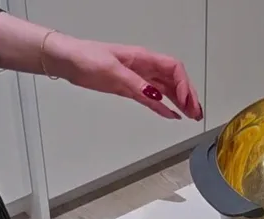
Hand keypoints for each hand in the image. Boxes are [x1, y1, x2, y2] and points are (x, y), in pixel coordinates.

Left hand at [44, 34, 202, 120]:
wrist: (68, 61)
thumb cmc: (86, 57)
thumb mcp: (112, 71)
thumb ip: (135, 85)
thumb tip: (157, 96)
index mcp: (143, 58)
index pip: (173, 69)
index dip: (184, 86)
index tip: (188, 102)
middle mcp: (144, 67)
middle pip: (174, 80)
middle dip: (188, 96)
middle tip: (196, 113)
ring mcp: (136, 78)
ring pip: (165, 89)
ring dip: (179, 102)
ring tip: (190, 116)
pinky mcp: (127, 87)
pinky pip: (150, 97)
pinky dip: (162, 106)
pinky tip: (170, 114)